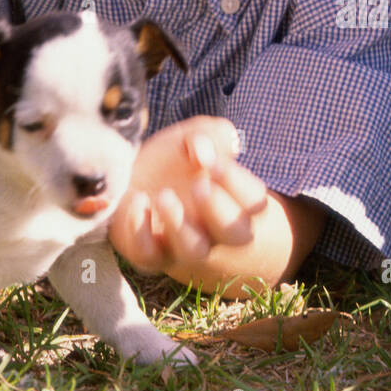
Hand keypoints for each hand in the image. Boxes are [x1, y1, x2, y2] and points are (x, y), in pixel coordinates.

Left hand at [109, 116, 269, 274]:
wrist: (136, 178)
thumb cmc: (179, 158)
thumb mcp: (199, 135)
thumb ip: (210, 135)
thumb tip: (205, 152)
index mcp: (238, 201)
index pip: (254, 201)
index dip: (236, 183)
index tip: (213, 163)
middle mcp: (217, 229)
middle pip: (237, 234)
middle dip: (219, 210)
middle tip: (199, 184)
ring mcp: (184, 245)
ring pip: (194, 251)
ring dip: (180, 225)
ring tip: (164, 195)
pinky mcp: (150, 252)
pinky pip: (149, 255)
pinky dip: (141, 231)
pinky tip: (138, 200)